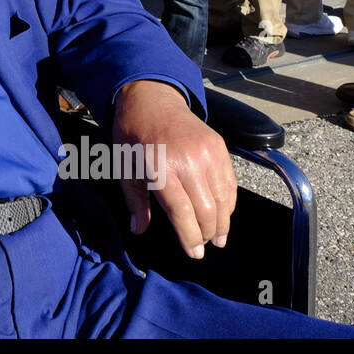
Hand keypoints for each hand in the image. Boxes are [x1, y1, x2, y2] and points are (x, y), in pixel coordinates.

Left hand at [113, 80, 236, 258]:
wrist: (151, 100)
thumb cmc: (133, 136)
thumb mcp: (124, 168)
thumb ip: (135, 201)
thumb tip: (139, 230)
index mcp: (161, 168)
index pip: (182, 213)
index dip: (190, 237)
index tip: (194, 254)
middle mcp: (189, 161)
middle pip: (207, 210)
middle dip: (207, 234)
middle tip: (204, 247)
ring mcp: (208, 153)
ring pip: (223, 198)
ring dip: (222, 222)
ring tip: (218, 238)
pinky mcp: (219, 147)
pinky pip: (229, 182)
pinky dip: (229, 202)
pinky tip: (223, 214)